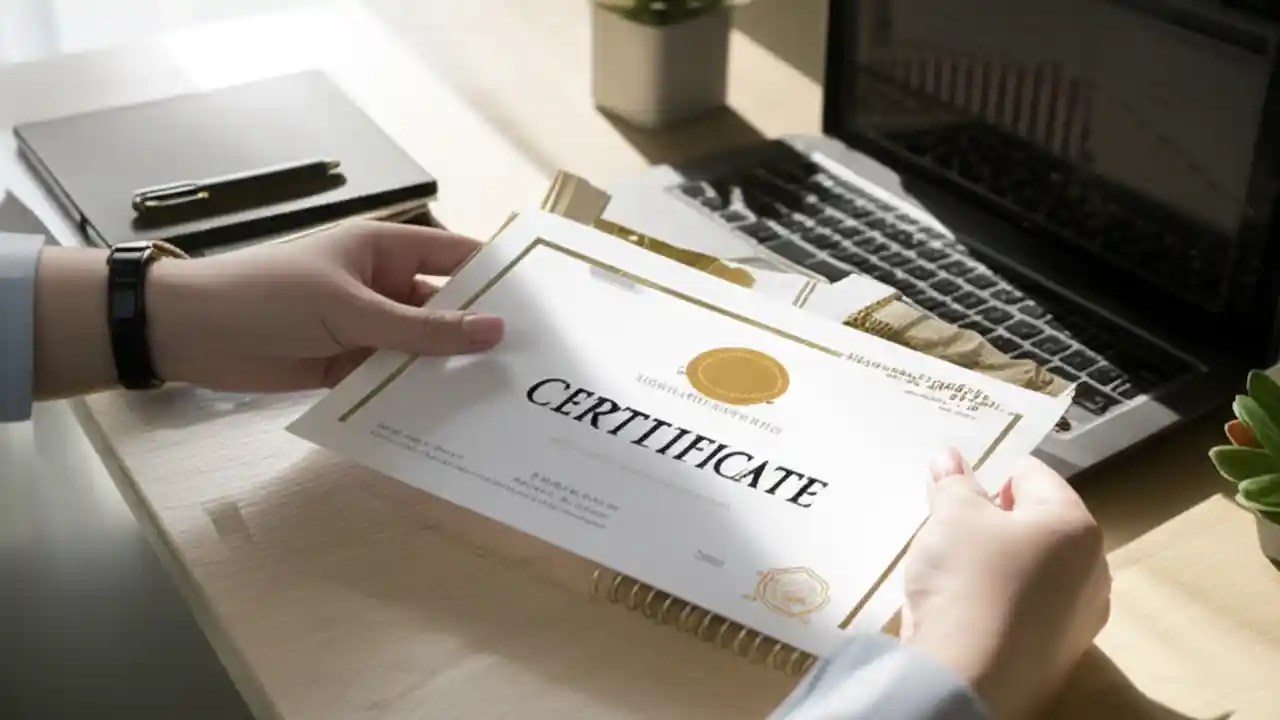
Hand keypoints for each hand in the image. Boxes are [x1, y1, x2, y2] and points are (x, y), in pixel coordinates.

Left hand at [139, 221, 503, 391]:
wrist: (190, 333)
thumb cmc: (271, 296)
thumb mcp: (351, 308)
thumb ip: (421, 329)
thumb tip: (494, 331)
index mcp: (384, 249)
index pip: (457, 257)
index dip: (497, 278)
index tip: (542, 307)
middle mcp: (382, 286)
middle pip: (443, 310)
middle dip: (477, 335)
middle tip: (528, 367)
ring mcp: (365, 328)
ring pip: (420, 351)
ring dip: (445, 373)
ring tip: (497, 402)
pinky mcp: (346, 366)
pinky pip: (391, 380)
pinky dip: (412, 397)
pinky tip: (446, 420)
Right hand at [901, 449, 1109, 719]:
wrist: (967, 679)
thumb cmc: (967, 580)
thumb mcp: (952, 516)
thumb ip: (954, 483)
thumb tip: (949, 457)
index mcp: (1074, 524)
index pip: (1029, 474)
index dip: (986, 479)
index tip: (955, 501)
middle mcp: (1093, 566)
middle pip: (1036, 523)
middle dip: (994, 524)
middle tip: (953, 539)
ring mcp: (1083, 615)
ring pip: (1034, 568)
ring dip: (1000, 564)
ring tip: (959, 579)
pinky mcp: (1063, 653)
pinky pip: (1032, 609)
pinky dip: (1004, 603)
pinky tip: (972, 614)